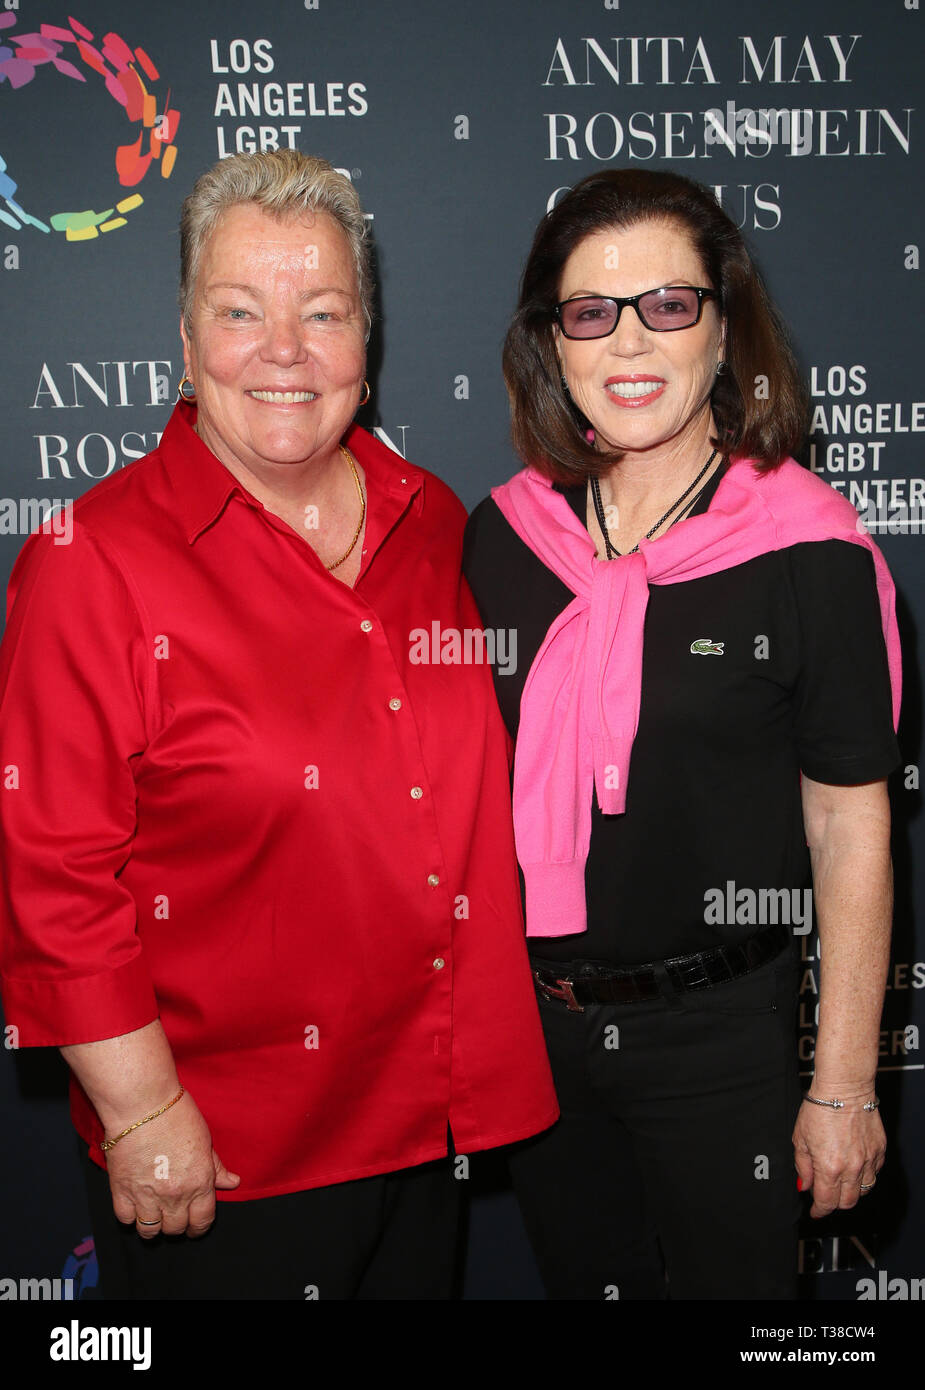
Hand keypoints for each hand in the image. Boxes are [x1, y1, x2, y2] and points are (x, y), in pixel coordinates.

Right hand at [104, 1090, 239, 1238]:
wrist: (142, 1104)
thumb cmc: (177, 1114)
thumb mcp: (205, 1139)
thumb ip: (216, 1167)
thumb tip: (233, 1182)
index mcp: (200, 1182)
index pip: (203, 1221)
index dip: (199, 1227)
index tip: (195, 1225)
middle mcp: (175, 1195)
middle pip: (176, 1229)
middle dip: (177, 1224)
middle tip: (174, 1214)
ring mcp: (146, 1196)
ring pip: (150, 1230)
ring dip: (154, 1225)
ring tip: (154, 1213)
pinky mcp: (121, 1191)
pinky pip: (126, 1219)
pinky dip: (130, 1216)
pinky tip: (135, 1205)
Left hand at [792, 1099, 884, 1217]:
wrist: (844, 1088)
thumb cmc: (820, 1107)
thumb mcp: (800, 1137)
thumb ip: (803, 1165)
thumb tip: (804, 1184)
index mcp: (829, 1167)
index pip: (826, 1202)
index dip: (819, 1210)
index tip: (815, 1211)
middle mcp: (852, 1168)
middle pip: (847, 1202)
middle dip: (834, 1204)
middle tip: (826, 1197)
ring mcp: (868, 1160)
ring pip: (864, 1190)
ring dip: (851, 1191)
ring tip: (840, 1182)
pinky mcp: (880, 1151)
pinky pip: (874, 1173)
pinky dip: (864, 1176)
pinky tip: (854, 1167)